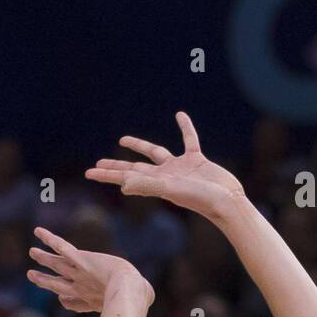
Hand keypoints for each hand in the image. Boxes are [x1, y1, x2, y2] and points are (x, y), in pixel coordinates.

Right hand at [26, 228, 152, 312]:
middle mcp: (81, 288)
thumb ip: (140, 296)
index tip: (62, 299)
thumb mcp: (137, 298)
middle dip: (44, 280)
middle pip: (57, 284)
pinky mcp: (81, 260)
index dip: (65, 300)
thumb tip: (148, 295)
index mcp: (92, 299)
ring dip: (44, 257)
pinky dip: (49, 239)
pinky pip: (62, 248)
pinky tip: (39, 230)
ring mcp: (78, 273)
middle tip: (32, 275)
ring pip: (57, 264)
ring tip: (33, 251)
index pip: (71, 302)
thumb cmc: (136, 295)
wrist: (128, 290)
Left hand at [85, 111, 243, 219]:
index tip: (89, 172)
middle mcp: (164, 175)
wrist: (228, 201)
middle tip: (98, 164)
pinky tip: (180, 116)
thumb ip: (147, 186)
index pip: (125, 176)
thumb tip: (123, 187)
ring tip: (122, 140)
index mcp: (155, 183)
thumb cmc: (200, 199)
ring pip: (155, 154)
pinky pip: (189, 140)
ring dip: (139, 147)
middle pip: (134, 168)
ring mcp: (180, 168)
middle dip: (116, 166)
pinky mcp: (197, 160)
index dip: (106, 174)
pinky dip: (185, 128)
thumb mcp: (171, 190)